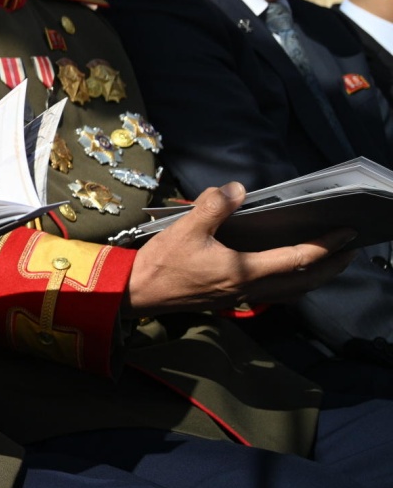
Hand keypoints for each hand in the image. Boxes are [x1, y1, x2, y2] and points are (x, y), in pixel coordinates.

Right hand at [126, 183, 356, 315]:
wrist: (137, 293)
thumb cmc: (161, 262)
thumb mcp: (185, 228)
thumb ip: (214, 205)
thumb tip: (238, 188)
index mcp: (244, 271)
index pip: (297, 259)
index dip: (326, 246)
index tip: (346, 233)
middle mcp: (249, 288)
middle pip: (303, 281)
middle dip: (331, 266)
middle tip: (350, 250)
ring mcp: (241, 297)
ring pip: (291, 291)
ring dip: (314, 278)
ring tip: (326, 262)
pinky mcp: (230, 299)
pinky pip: (274, 294)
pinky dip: (291, 284)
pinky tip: (286, 273)